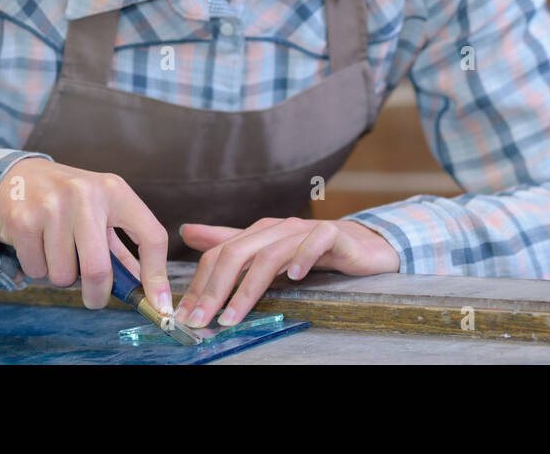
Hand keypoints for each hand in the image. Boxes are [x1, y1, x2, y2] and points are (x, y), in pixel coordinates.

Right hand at [0, 157, 170, 312]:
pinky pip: (37, 271)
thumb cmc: (68, 200)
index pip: (151, 237)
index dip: (156, 276)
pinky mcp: (23, 220)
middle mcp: (85, 195)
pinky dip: (38, 269)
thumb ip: (121, 249)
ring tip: (58, 251)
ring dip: (62, 276)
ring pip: (63, 276)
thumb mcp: (101, 211)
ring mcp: (52, 207)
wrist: (16, 177)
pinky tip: (37, 245)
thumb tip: (145, 290)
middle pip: (98, 270)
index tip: (158, 304)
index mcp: (115, 191)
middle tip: (94, 297)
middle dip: (97, 295)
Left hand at [173, 217, 398, 327]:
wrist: (363, 245)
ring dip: (247, 288)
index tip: (187, 317)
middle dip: (215, 290)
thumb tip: (187, 231)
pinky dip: (304, 256)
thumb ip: (228, 243)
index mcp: (258, 233)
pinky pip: (317, 240)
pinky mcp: (335, 235)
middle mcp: (278, 228)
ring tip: (233, 316)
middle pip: (238, 254)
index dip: (201, 285)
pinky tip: (293, 276)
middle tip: (201, 321)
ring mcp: (305, 230)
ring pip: (271, 253)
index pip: (219, 255)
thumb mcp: (267, 251)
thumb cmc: (313, 252)